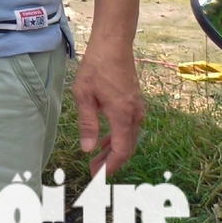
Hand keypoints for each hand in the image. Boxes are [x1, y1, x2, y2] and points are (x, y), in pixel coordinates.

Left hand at [71, 37, 143, 175]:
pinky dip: (118, 137)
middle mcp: (135, 116)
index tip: (98, 177)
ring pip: (129, 138)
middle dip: (111, 162)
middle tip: (94, 172)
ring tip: (97, 159)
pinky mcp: (135, 103)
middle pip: (127, 147)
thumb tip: (88, 149)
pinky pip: (129, 127)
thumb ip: (88, 123)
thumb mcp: (84, 95)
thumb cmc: (96, 68)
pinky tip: (105, 139)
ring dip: (114, 150)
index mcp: (123, 116)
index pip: (121, 150)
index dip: (110, 166)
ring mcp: (137, 109)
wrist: (114, 46)